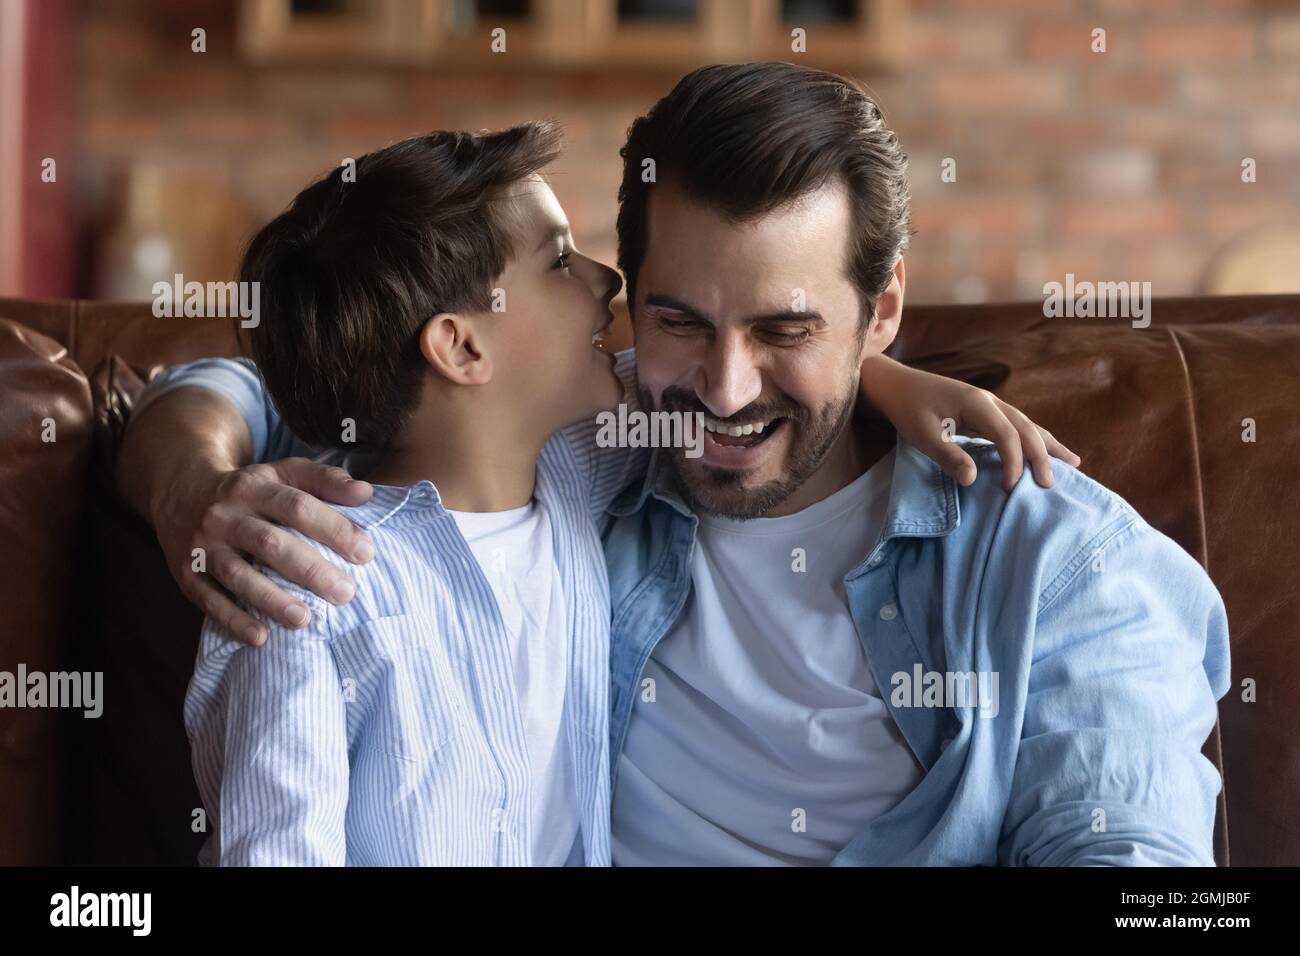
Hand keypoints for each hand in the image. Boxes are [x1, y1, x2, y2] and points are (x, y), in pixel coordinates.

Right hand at [151, 457, 374, 644]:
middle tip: (345, 593)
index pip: (297, 505)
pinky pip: (208, 599)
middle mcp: (226, 515)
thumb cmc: (250, 489)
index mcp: (255, 487)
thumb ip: (325, 481)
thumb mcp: (283, 473)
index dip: (332, 528)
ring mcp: (203, 545)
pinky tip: (260, 637)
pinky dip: (233, 620)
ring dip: (271, 599)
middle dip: (309, 569)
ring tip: (304, 620)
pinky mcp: (187, 573)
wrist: (180, 490)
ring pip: (237, 574)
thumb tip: (366, 492)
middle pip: (269, 542)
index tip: (366, 553)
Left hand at [862, 356, 1080, 491]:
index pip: (1007, 435)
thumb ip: (948, 456)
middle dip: (1042, 456)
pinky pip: (1016, 426)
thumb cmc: (907, 409)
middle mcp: (990, 401)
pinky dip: (1033, 440)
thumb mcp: (922, 435)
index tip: (1010, 489)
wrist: (896, 385)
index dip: (1013, 463)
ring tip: (1074, 463)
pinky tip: (1044, 450)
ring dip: (1047, 445)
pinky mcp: (985, 411)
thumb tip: (974, 479)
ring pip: (1027, 424)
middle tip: (1051, 485)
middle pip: (1026, 428)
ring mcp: (990, 404)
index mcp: (977, 403)